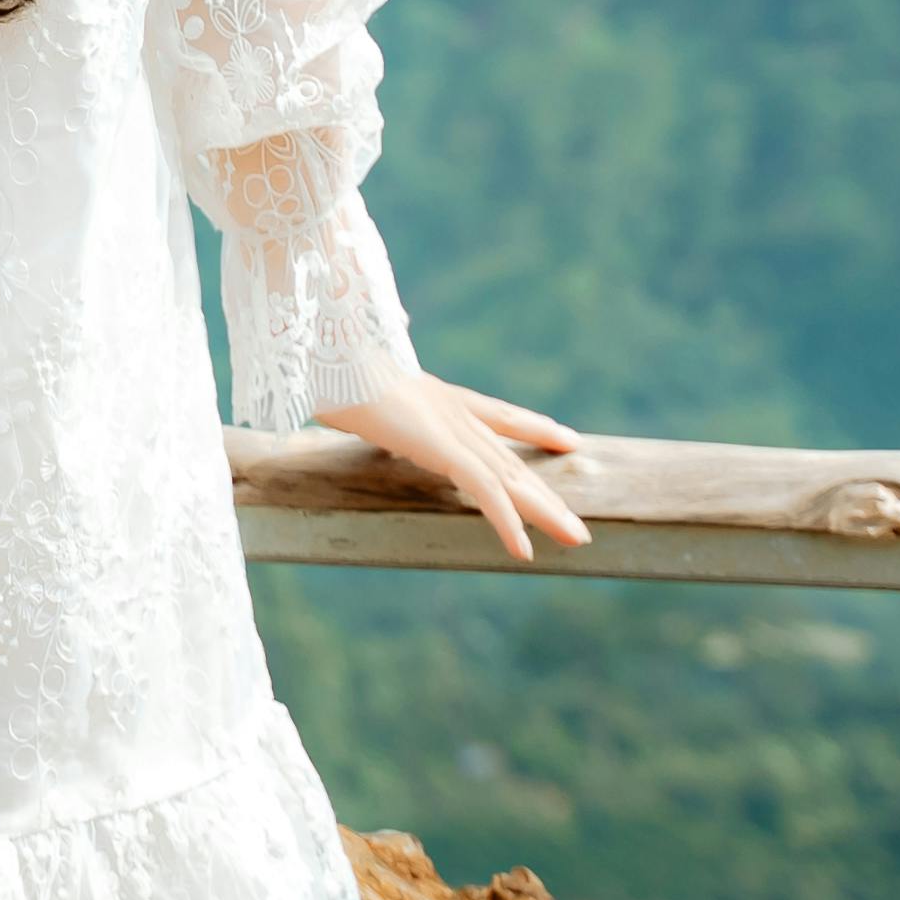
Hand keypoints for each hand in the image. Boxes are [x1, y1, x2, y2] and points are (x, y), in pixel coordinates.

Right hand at [314, 367, 589, 561]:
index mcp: (436, 394)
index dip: (534, 427)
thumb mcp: (349, 384)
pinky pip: (485, 491)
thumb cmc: (324, 362)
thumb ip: (359, 393)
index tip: (568, 438)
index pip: (498, 414)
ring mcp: (451, 427)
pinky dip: (506, 522)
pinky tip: (524, 551)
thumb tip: (340, 393)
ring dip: (544, 513)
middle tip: (578, 523)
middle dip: (546, 491)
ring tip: (577, 540)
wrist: (321, 348)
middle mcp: (453, 410)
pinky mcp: (442, 446)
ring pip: (509, 478)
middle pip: (511, 458)